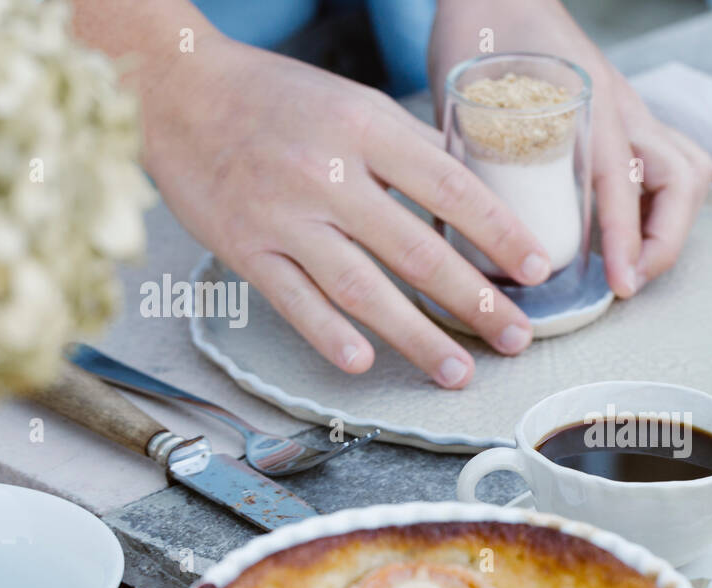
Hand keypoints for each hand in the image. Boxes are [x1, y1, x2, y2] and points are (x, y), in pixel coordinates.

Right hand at [138, 32, 551, 385]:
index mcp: (366, 130)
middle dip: (474, 302)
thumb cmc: (276, 99)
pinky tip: (363, 364)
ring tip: (457, 372)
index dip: (500, 233)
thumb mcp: (356, 104)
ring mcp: (285, 216)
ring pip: (362, 288)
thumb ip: (413, 149)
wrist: (174, 90)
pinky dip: (329, 335)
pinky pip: (294, 301)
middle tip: (515, 338)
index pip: (450, 188)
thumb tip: (480, 192)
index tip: (537, 269)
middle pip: (416, 250)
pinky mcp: (245, 248)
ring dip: (415, 337)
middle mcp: (328, 174)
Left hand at [429, 0, 711, 297]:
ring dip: (672, 223)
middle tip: (627, 281)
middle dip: (665, 241)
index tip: (620, 286)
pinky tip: (627, 231)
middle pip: (683, 178)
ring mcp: (631, 111)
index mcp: (588, 103)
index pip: (622, 182)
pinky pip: (670, 163)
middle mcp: (622, 107)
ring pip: (689, 170)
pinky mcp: (628, 118)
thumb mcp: (467, 102)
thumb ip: (474, 166)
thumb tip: (463, 240)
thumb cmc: (480, 36)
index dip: (626, 242)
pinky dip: (660, 205)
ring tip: (634, 261)